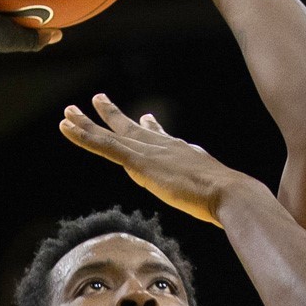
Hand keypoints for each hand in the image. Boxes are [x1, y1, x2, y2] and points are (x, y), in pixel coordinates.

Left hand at [60, 94, 262, 224]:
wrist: (229, 193)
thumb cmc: (231, 201)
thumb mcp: (221, 195)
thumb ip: (220, 196)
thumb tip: (239, 206)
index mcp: (183, 154)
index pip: (162, 138)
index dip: (151, 127)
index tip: (147, 117)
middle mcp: (164, 147)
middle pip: (132, 128)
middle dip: (113, 115)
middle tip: (98, 99)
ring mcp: (149, 152)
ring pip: (110, 134)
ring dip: (87, 123)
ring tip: (69, 112)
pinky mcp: (138, 161)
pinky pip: (103, 145)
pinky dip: (83, 135)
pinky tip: (67, 127)